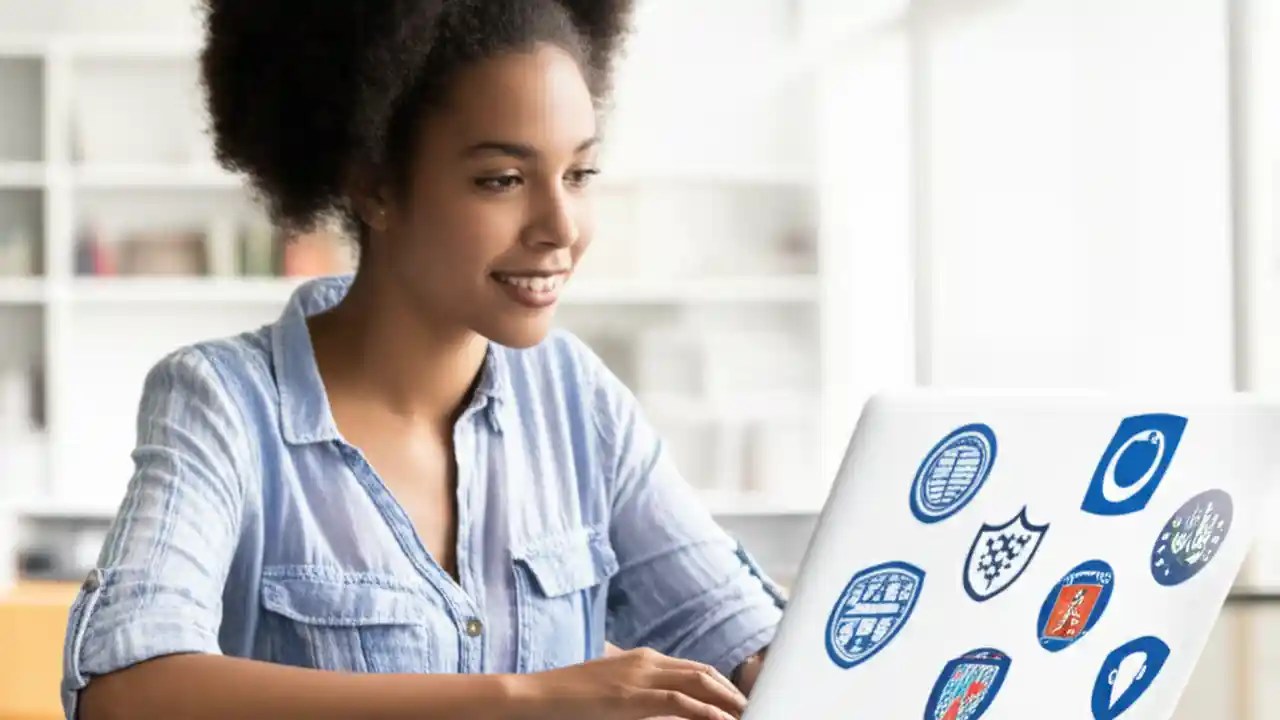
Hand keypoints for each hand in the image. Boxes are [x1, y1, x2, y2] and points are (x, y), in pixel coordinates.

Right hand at [512, 647, 747, 719]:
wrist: (535, 697)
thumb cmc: (569, 697)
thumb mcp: (611, 689)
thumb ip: (640, 693)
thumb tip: (661, 705)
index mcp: (644, 658)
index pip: (696, 669)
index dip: (723, 686)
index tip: (741, 703)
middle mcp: (647, 661)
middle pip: (705, 673)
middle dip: (733, 693)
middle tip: (755, 710)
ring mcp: (639, 676)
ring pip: (698, 682)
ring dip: (727, 701)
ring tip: (747, 714)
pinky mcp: (630, 697)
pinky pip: (678, 702)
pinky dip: (705, 711)